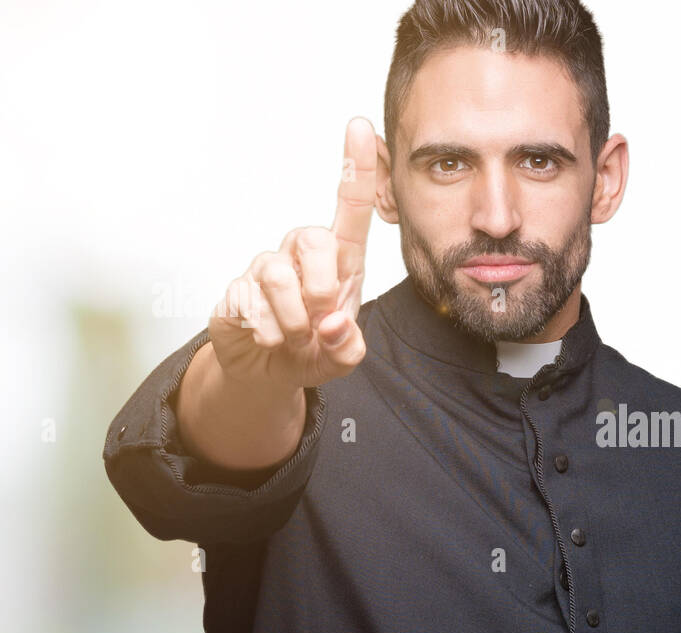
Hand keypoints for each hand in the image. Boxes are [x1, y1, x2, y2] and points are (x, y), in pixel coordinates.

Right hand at [208, 116, 376, 392]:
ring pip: (278, 276)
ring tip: (295, 338)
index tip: (359, 126)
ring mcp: (265, 267)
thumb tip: (331, 324)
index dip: (356, 168)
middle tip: (320, 323)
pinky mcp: (235, 288)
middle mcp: (302, 253)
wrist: (269, 372)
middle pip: (314, 239)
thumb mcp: (343, 356)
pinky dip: (266, 332)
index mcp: (340, 261)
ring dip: (292, 321)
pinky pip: (248, 302)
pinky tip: (268, 338)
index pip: (350, 207)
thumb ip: (348, 345)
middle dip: (322, 289)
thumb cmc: (315, 348)